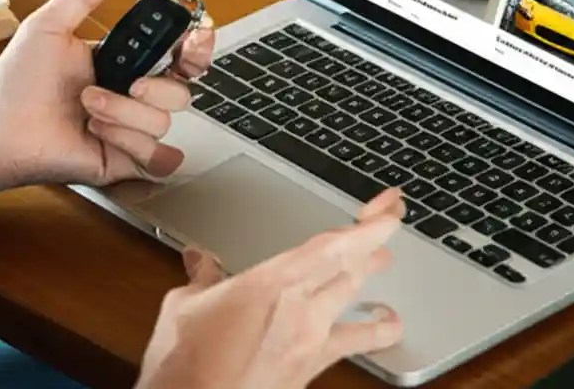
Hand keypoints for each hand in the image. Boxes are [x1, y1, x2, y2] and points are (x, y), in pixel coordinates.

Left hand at [0, 0, 215, 190]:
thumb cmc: (16, 83)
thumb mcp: (47, 27)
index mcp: (125, 64)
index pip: (179, 56)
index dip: (198, 48)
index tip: (196, 38)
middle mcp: (133, 98)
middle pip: (182, 91)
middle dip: (156, 86)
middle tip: (129, 83)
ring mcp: (131, 130)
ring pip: (163, 121)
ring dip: (124, 113)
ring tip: (88, 109)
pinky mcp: (125, 160)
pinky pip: (157, 156)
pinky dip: (130, 142)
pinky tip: (99, 133)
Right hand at [136, 189, 405, 388]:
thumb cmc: (184, 364)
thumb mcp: (184, 308)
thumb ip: (201, 278)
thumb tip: (198, 259)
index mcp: (272, 283)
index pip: (337, 245)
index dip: (372, 224)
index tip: (390, 205)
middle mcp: (301, 308)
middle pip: (354, 265)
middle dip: (373, 240)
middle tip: (382, 221)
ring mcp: (312, 339)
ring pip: (358, 296)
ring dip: (371, 273)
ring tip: (383, 259)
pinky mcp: (313, 366)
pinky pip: (358, 343)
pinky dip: (379, 330)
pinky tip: (390, 324)